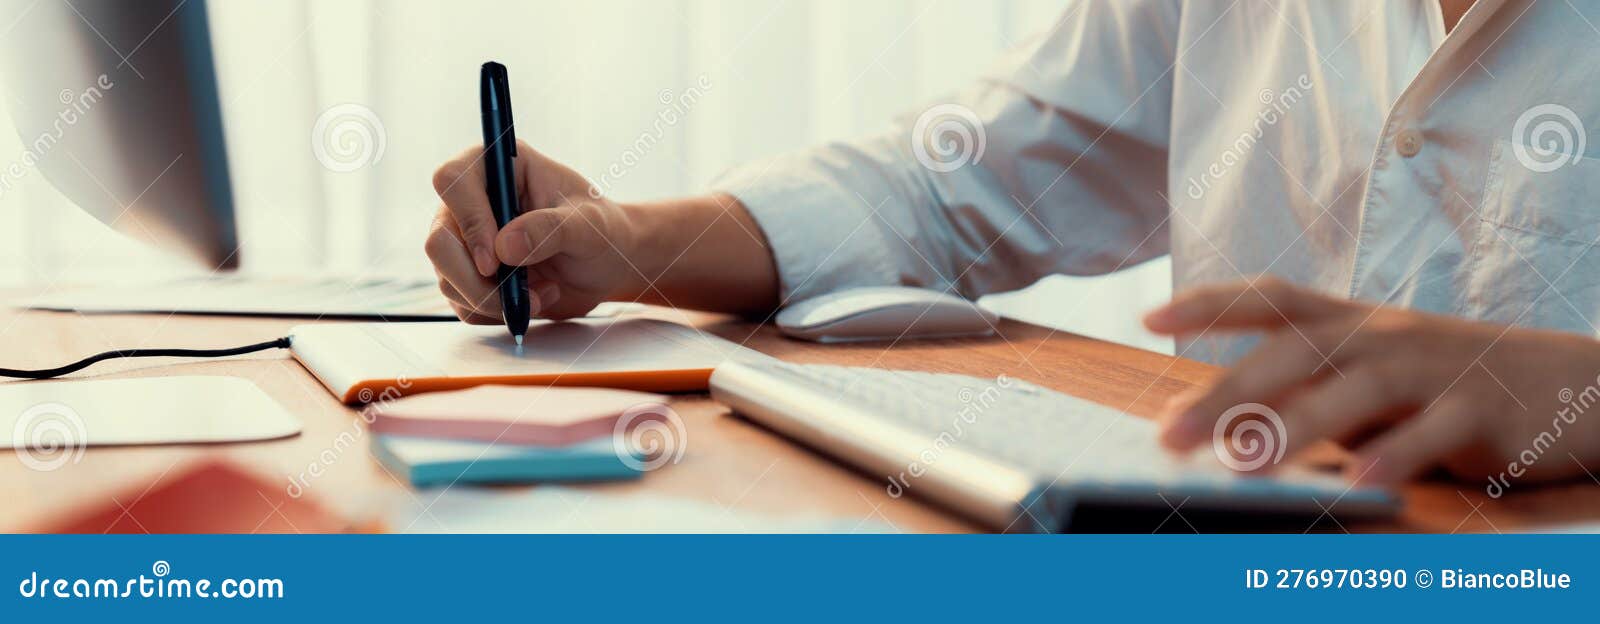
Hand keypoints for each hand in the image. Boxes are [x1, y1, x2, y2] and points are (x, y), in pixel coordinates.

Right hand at [426, 141, 638, 321]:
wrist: (605, 265)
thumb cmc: (601, 230)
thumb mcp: (589, 226)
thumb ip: (550, 229)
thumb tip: (504, 248)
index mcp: (498, 166)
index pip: (452, 180)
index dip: (468, 221)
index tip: (495, 261)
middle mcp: (472, 201)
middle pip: (439, 241)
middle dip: (475, 281)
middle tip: (518, 299)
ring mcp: (465, 241)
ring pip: (448, 279)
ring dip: (495, 300)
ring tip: (543, 293)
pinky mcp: (469, 276)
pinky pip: (463, 305)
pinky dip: (498, 313)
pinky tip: (534, 300)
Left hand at [1144, 277, 1599, 488]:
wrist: (1576, 380)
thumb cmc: (1449, 382)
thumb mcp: (1370, 379)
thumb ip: (1300, 393)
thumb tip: (1211, 418)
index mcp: (1353, 324)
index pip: (1271, 298)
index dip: (1210, 302)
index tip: (1149, 314)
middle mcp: (1384, 337)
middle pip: (1294, 354)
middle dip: (1226, 392)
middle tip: (1170, 433)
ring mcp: (1432, 369)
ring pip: (1354, 389)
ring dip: (1293, 426)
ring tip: (1241, 463)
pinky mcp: (1479, 409)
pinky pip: (1433, 431)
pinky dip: (1396, 454)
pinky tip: (1360, 482)